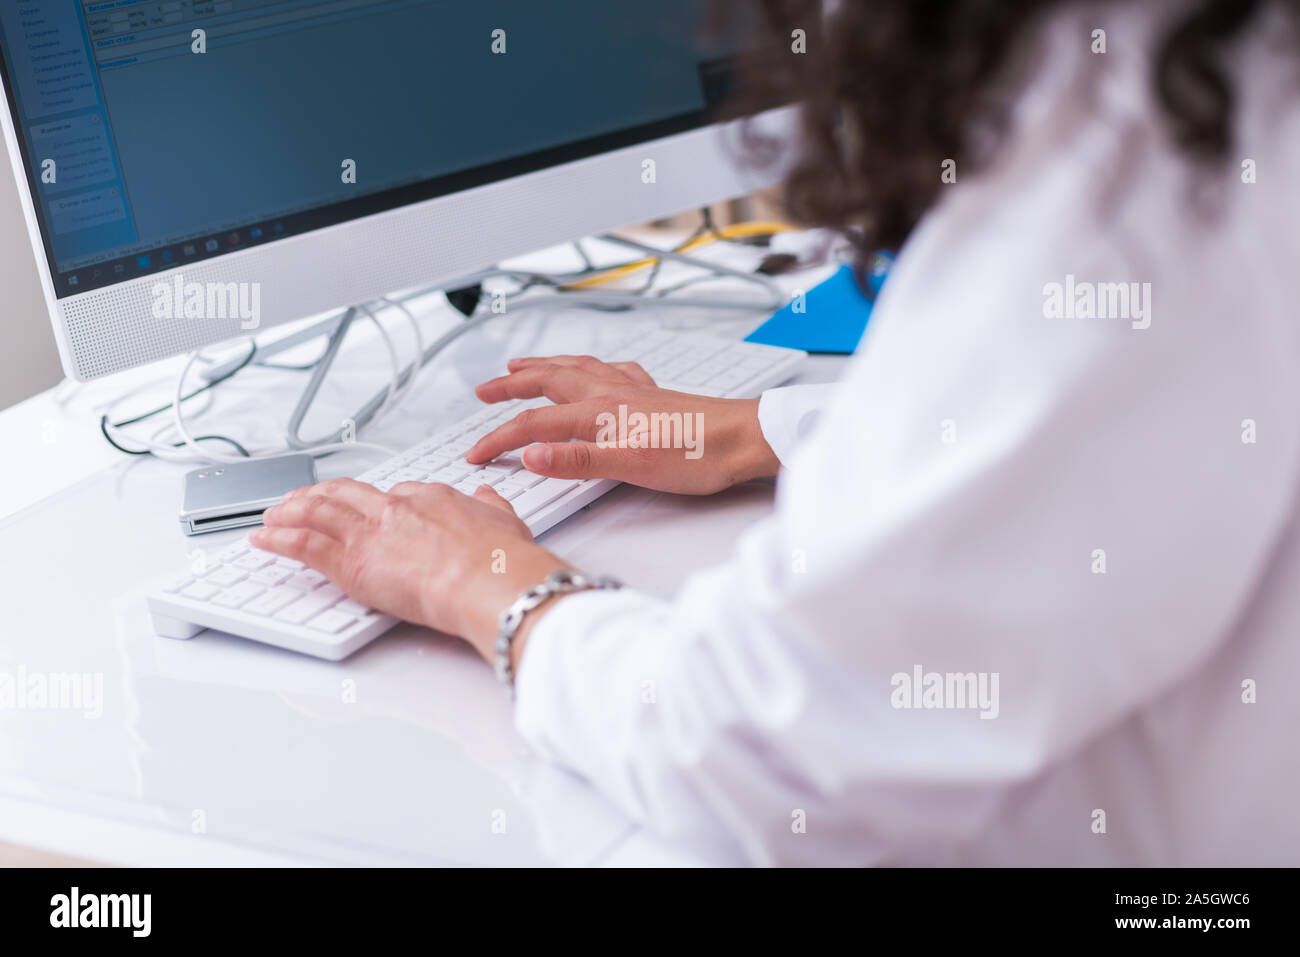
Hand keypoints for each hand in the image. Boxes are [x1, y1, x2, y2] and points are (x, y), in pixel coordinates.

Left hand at [249, 478, 569, 660]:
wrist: (489, 579)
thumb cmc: (501, 560)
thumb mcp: (505, 522)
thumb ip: (491, 507)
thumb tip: (487, 495)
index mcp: (432, 496)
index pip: (394, 493)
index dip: (373, 501)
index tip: (364, 509)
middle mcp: (396, 507)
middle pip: (346, 494)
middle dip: (319, 495)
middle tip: (301, 500)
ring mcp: (371, 532)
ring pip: (317, 511)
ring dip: (289, 511)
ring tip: (272, 515)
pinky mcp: (352, 561)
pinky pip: (303, 544)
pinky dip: (278, 539)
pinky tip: (263, 539)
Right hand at [467, 355, 779, 494]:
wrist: (746, 440)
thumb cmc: (699, 455)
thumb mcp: (633, 466)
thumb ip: (578, 461)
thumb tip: (531, 456)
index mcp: (600, 413)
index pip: (535, 425)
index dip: (499, 439)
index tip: (476, 453)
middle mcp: (612, 395)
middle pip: (549, 382)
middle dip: (512, 386)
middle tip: (484, 390)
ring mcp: (633, 392)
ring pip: (577, 369)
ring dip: (544, 367)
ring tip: (524, 367)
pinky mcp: (653, 396)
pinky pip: (610, 371)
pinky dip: (591, 366)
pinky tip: (597, 370)